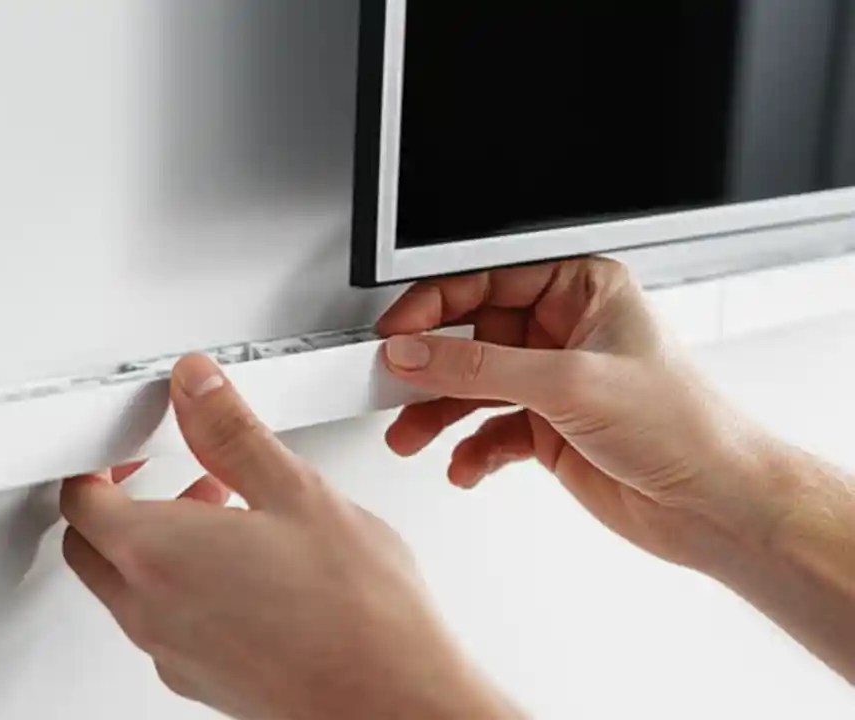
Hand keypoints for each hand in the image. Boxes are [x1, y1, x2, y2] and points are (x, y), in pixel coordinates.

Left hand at [61, 355, 520, 719]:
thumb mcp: (295, 492)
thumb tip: (195, 387)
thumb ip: (231, 432)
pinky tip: (243, 570)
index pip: (82, 499)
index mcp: (157, 555)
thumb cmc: (357, 615)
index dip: (100, 463)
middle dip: (117, 503)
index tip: (132, 446)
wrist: (396, 703)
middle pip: (91, 547)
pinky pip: (165, 626)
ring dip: (155, 544)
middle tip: (159, 473)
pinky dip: (181, 587)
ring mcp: (174, 655)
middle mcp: (150, 613)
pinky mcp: (202, 683)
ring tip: (221, 511)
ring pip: (128, 590)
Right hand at [377, 258, 787, 570]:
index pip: (486, 281)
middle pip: (470, 335)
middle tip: (391, 384)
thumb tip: (415, 353)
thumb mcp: (568, 383)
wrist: (716, 506)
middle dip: (430, 366)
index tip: (396, 333)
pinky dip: (470, 449)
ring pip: (472, 386)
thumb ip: (479, 368)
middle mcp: (564, 331)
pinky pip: (488, 430)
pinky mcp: (547, 429)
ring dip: (437, 413)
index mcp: (581, 290)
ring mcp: (553, 382)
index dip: (434, 304)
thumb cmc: (684, 426)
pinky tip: (466, 464)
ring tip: (411, 435)